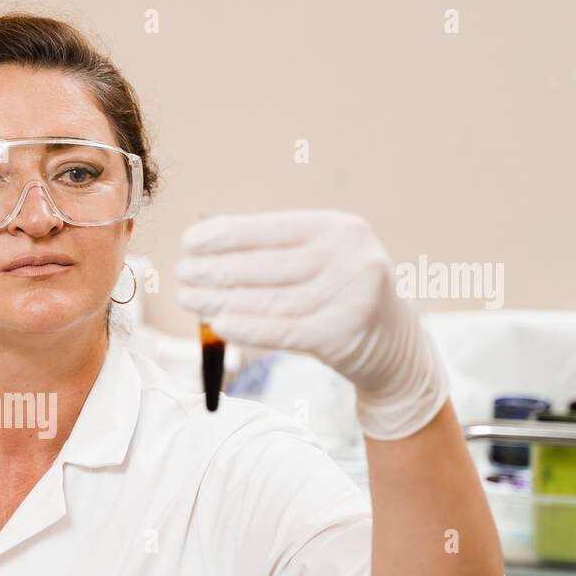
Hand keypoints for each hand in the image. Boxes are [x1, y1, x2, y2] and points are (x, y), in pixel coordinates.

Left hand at [174, 209, 447, 439]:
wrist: (393, 346)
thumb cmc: (339, 296)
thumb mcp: (319, 262)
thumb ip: (274, 252)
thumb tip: (207, 246)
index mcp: (339, 229)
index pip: (273, 229)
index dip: (228, 234)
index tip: (191, 241)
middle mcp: (350, 257)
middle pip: (267, 266)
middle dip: (217, 270)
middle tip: (181, 273)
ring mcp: (351, 296)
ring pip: (271, 300)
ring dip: (222, 301)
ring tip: (188, 299)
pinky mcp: (344, 335)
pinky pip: (284, 331)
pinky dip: (248, 328)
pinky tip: (218, 324)